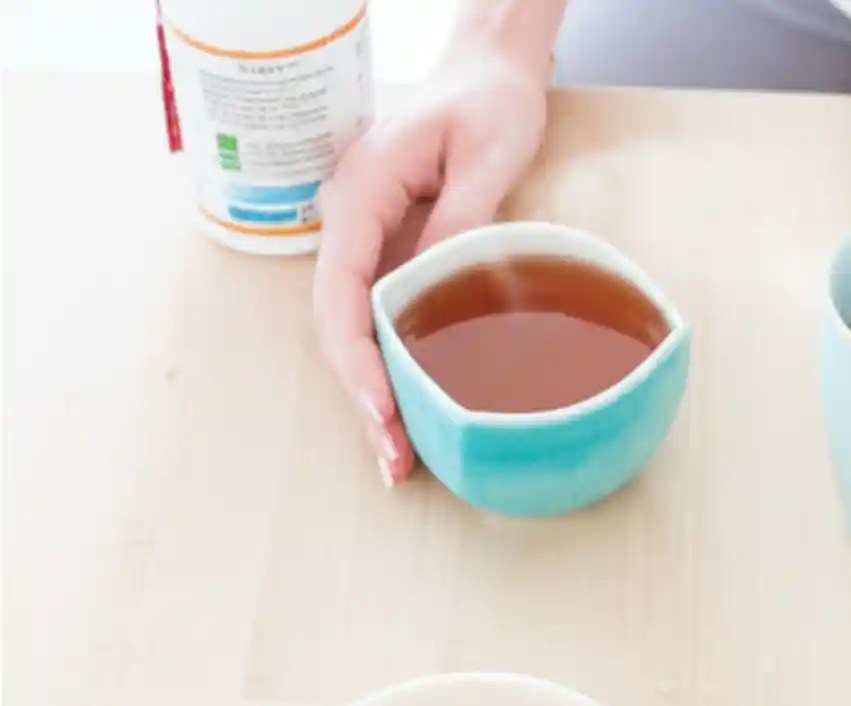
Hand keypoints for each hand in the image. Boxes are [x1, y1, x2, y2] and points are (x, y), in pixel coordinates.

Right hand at [314, 47, 547, 487]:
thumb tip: (439, 291)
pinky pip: (382, 315)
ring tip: (399, 456)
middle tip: (395, 460)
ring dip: (373, 389)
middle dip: (362, 393)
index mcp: (361, 192)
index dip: (358, 357)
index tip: (382, 409)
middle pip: (338, 323)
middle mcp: (351, 220)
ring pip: (354, 327)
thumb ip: (461, 221)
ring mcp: (368, 238)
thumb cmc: (487, 102)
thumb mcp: (483, 153)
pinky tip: (412, 407)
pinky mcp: (392, 251)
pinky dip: (393, 364)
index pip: (341, 290)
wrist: (488, 74)